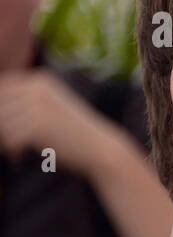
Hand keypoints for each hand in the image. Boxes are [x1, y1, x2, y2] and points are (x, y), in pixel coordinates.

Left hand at [0, 68, 117, 175]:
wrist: (99, 148)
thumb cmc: (72, 132)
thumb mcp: (50, 107)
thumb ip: (23, 101)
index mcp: (40, 81)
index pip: (1, 88)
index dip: (2, 109)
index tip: (13, 125)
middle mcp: (37, 89)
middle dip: (2, 126)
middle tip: (14, 141)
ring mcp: (38, 106)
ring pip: (1, 123)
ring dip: (5, 139)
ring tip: (17, 148)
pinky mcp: (38, 126)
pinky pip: (8, 138)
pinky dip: (12, 150)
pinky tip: (21, 155)